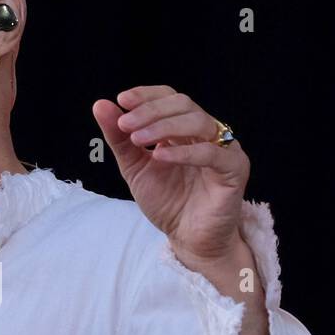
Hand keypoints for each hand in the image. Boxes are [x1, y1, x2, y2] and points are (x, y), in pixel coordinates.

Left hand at [93, 85, 249, 264]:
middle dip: (151, 111)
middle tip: (125, 123)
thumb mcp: (134, 168)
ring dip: (164, 126)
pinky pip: (212, 153)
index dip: (147, 95)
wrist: (188, 239)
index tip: (122, 100)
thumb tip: (100, 105)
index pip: (169, 98)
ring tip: (138, 139)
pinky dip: (184, 152)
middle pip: (183, 104)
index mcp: (184, 130)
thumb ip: (119, 139)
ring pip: (198, 122)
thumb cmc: (168, 203)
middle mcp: (205, 134)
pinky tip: (160, 156)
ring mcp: (223, 149)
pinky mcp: (234, 169)